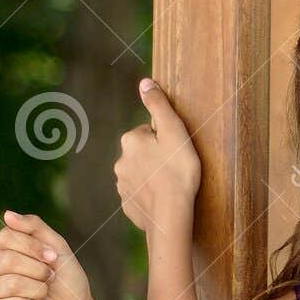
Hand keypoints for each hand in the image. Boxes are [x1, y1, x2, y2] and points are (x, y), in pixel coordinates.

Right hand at [0, 211, 98, 299]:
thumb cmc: (67, 281)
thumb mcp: (57, 247)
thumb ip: (34, 227)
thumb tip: (7, 214)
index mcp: (6, 249)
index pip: (5, 236)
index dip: (33, 247)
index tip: (52, 257)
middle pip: (7, 260)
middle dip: (38, 270)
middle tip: (50, 278)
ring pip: (11, 283)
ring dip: (38, 289)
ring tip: (43, 293)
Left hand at [115, 78, 200, 235]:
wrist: (170, 216)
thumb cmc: (178, 172)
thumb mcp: (174, 132)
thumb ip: (158, 105)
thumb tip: (144, 83)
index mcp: (131, 141)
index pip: (150, 132)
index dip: (166, 140)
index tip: (177, 151)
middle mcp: (121, 161)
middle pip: (143, 152)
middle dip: (157, 157)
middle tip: (177, 168)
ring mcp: (123, 185)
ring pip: (140, 173)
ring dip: (153, 176)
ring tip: (172, 185)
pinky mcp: (128, 204)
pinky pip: (140, 194)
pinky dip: (150, 195)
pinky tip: (164, 199)